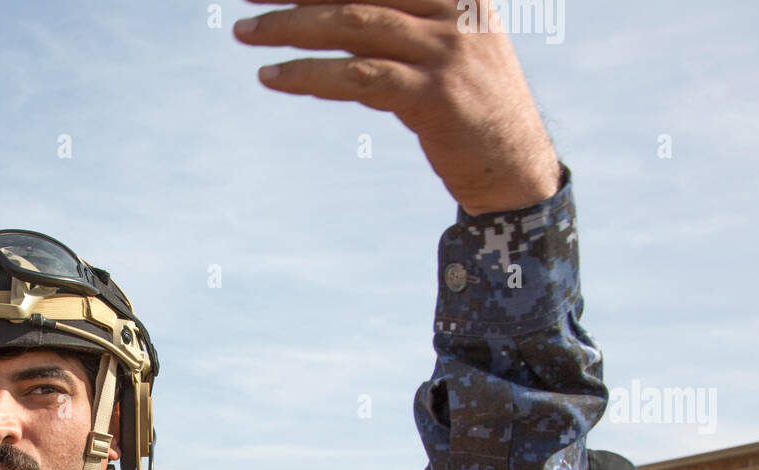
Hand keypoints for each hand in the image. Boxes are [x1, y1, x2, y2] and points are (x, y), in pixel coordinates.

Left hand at [234, 0, 560, 213]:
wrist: (514, 165)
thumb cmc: (468, 104)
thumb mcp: (442, 44)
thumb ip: (399, 16)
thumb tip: (328, 9)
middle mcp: (454, 4)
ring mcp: (446, 48)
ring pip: (352, 23)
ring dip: (291, 26)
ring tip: (245, 32)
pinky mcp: (435, 94)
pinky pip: (360, 77)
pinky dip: (312, 75)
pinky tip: (275, 76)